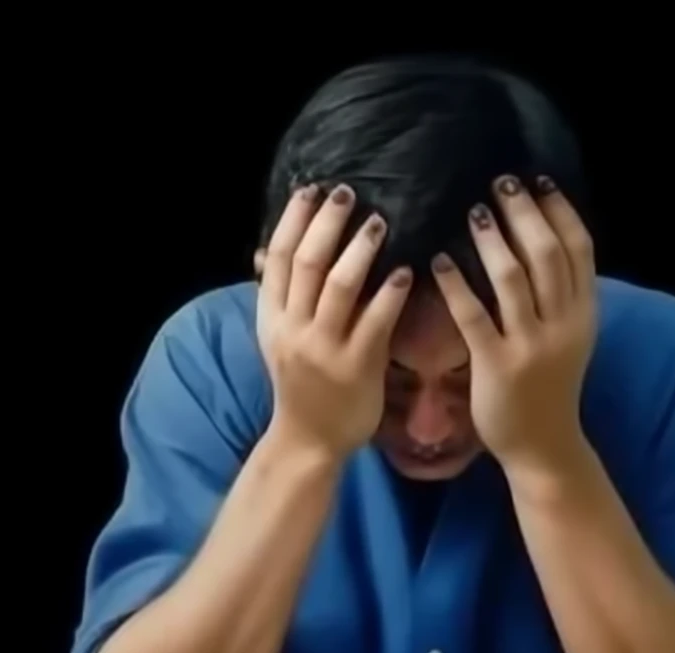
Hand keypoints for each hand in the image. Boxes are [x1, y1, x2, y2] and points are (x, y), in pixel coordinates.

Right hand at [256, 184, 412, 459]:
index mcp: (272, 318)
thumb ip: (282, 300)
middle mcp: (293, 329)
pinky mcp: (356, 367)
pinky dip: (389, 294)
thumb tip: (269, 253)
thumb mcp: (278, 340)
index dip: (294, 220)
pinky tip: (405, 272)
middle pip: (307, 263)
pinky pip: (374, 322)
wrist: (308, 441)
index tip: (312, 190)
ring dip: (360, 249)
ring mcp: (324, 349)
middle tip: (348, 194)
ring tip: (379, 223)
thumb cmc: (300, 387)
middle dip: (327, 223)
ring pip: (339, 286)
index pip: (277, 258)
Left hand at [431, 174, 595, 469]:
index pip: (579, 249)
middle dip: (524, 213)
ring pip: (514, 280)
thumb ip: (562, 298)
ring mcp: (531, 347)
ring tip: (474, 211)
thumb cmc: (550, 388)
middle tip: (500, 182)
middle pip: (546, 254)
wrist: (544, 447)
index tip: (539, 181)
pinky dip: (457, 285)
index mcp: (584, 314)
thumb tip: (540, 243)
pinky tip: (440, 261)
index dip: (559, 211)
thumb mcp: (571, 339)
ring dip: (493, 240)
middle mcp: (563, 325)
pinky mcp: (498, 366)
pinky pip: (474, 317)